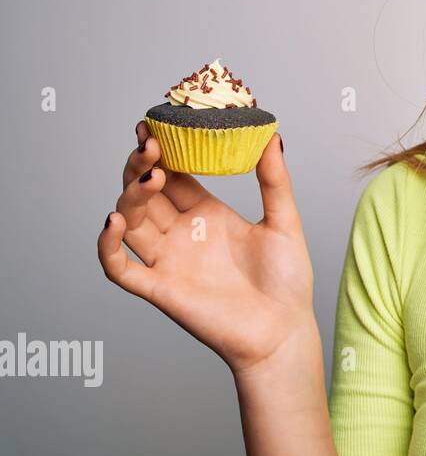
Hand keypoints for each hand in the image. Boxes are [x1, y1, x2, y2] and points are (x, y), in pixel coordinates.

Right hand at [97, 121, 315, 376]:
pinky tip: (114, 222)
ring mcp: (168, 260)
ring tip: (150, 176)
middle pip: (145, 192)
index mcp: (208, 213)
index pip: (175, 173)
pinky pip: (120, 267)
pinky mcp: (159, 289)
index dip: (162, 151)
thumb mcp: (284, 222)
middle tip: (150, 145)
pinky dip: (107, 246)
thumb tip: (273, 135)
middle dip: (141, 166)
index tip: (156, 124)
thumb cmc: (287, 282)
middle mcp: (182, 233)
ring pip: (130, 221)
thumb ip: (274, 180)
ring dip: (129, 196)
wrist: (283, 330)